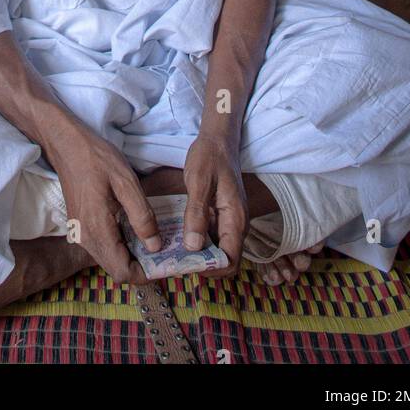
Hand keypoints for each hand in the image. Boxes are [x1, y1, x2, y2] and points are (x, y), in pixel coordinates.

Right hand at [51, 125, 162, 284]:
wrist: (66, 144)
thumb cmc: (96, 159)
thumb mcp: (126, 182)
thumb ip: (142, 216)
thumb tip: (155, 247)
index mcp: (97, 230)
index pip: (122, 272)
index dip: (146, 274)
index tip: (166, 262)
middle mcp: (86, 239)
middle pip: (117, 269)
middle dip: (142, 265)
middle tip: (165, 249)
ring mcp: (81, 233)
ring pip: (110, 258)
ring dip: (132, 254)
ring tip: (154, 237)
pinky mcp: (81, 226)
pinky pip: (104, 246)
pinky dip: (122, 243)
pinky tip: (136, 226)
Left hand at [181, 134, 247, 275]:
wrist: (217, 139)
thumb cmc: (210, 157)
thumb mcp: (200, 182)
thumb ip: (197, 214)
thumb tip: (193, 247)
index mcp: (236, 219)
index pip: (231, 260)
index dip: (211, 269)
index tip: (188, 266)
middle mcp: (236, 224)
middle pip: (224, 259)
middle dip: (203, 264)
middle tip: (177, 261)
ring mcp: (229, 220)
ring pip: (216, 248)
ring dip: (198, 253)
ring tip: (173, 252)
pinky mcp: (220, 215)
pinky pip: (211, 235)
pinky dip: (197, 240)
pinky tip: (178, 236)